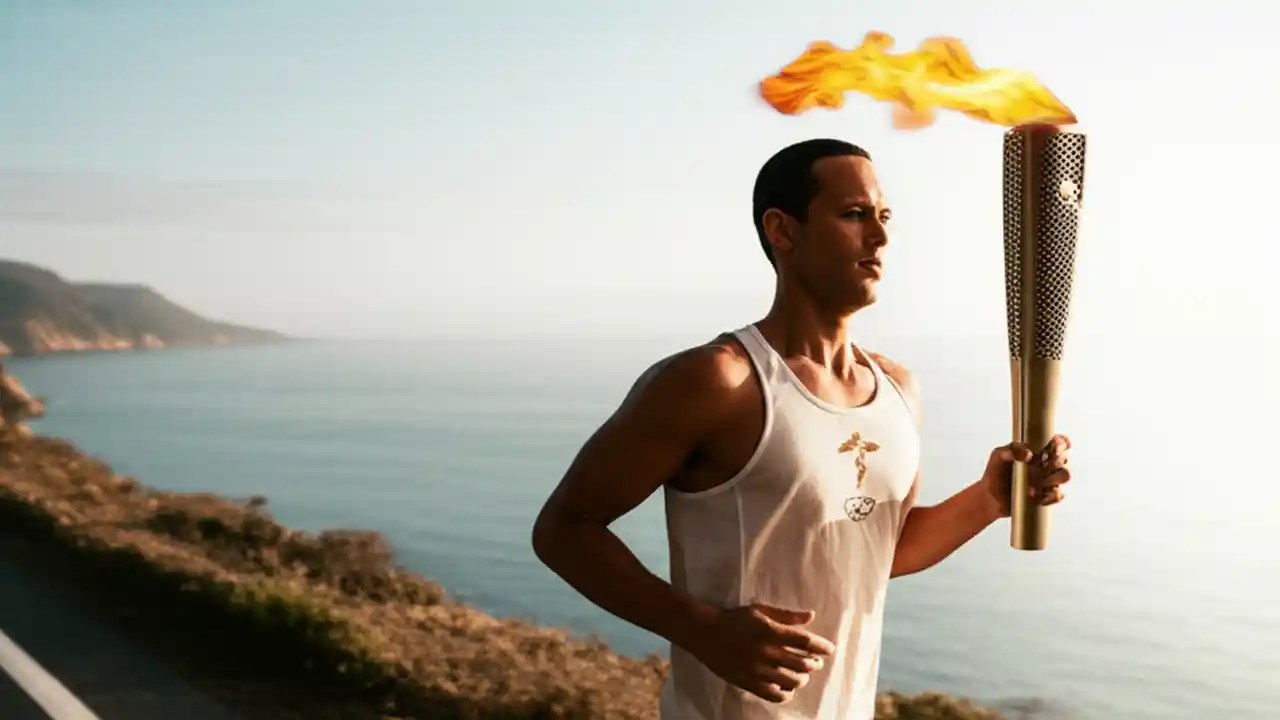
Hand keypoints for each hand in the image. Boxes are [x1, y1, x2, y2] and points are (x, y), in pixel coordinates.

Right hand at [689, 603, 834, 703]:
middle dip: (815, 663)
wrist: (706, 632)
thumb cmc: (734, 618)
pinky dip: (786, 693)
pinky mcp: (749, 682)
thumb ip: (786, 615)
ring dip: (803, 678)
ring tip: (803, 674)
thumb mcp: (760, 610)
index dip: (822, 646)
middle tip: (816, 662)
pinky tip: (788, 688)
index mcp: (771, 632)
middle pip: (802, 663)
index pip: (805, 642)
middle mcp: (767, 652)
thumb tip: (811, 616)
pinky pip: (774, 694)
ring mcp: (758, 669)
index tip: (829, 649)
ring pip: (792, 680)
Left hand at [982, 434, 1071, 518]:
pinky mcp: (1046, 496)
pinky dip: (1047, 495)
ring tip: (1033, 483)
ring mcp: (1048, 480)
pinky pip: (1058, 495)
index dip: (1061, 443)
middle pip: (1064, 458)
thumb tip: (1028, 454)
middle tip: (1041, 465)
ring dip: (1053, 478)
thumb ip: (1011, 450)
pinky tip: (1033, 495)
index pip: (1059, 442)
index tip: (1053, 449)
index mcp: (1037, 450)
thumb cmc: (995, 473)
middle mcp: (1046, 464)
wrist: (990, 497)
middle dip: (1055, 461)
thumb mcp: (998, 456)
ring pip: (1065, 475)